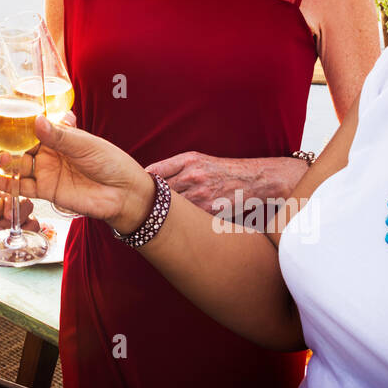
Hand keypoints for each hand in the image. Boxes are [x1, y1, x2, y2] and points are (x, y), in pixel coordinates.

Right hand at [0, 116, 152, 233]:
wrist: (124, 193)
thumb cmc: (110, 162)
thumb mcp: (85, 144)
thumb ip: (59, 136)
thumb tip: (36, 120)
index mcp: (57, 136)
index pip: (30, 127)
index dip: (12, 124)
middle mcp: (48, 153)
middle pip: (19, 147)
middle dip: (2, 143)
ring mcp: (46, 172)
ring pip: (18, 166)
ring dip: (4, 163)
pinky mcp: (46, 191)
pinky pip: (22, 187)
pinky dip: (7, 185)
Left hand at [0, 186, 39, 250]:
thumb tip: (1, 203)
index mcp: (0, 195)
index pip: (13, 195)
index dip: (12, 206)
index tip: (7, 217)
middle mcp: (14, 206)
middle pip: (27, 206)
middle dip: (16, 220)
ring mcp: (21, 220)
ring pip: (33, 223)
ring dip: (21, 233)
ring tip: (4, 239)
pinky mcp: (23, 233)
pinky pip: (32, 237)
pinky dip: (24, 242)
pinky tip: (12, 245)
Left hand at [146, 153, 308, 213]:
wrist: (256, 180)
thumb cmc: (222, 169)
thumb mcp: (196, 159)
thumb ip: (171, 166)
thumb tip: (146, 176)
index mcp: (188, 160)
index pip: (153, 172)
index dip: (139, 184)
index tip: (130, 191)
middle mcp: (193, 176)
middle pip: (159, 192)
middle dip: (147, 202)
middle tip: (135, 211)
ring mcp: (203, 195)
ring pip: (171, 209)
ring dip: (160, 215)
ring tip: (150, 221)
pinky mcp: (211, 212)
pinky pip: (189, 220)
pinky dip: (179, 224)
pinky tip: (172, 228)